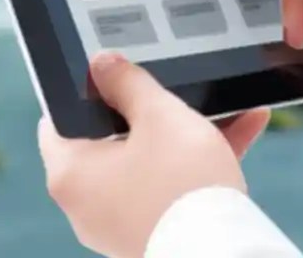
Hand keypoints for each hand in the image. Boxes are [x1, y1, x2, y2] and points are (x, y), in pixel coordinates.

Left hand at [39, 53, 270, 257]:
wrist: (223, 257)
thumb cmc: (183, 184)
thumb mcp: (159, 116)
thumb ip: (128, 83)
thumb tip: (102, 63)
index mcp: (70, 172)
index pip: (60, 118)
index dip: (87, 90)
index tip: (115, 73)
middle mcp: (84, 204)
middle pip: (110, 140)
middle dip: (150, 111)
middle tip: (174, 88)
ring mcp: (117, 225)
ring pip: (148, 163)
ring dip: (184, 135)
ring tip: (227, 108)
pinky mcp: (150, 237)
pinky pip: (167, 189)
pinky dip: (194, 166)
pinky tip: (242, 131)